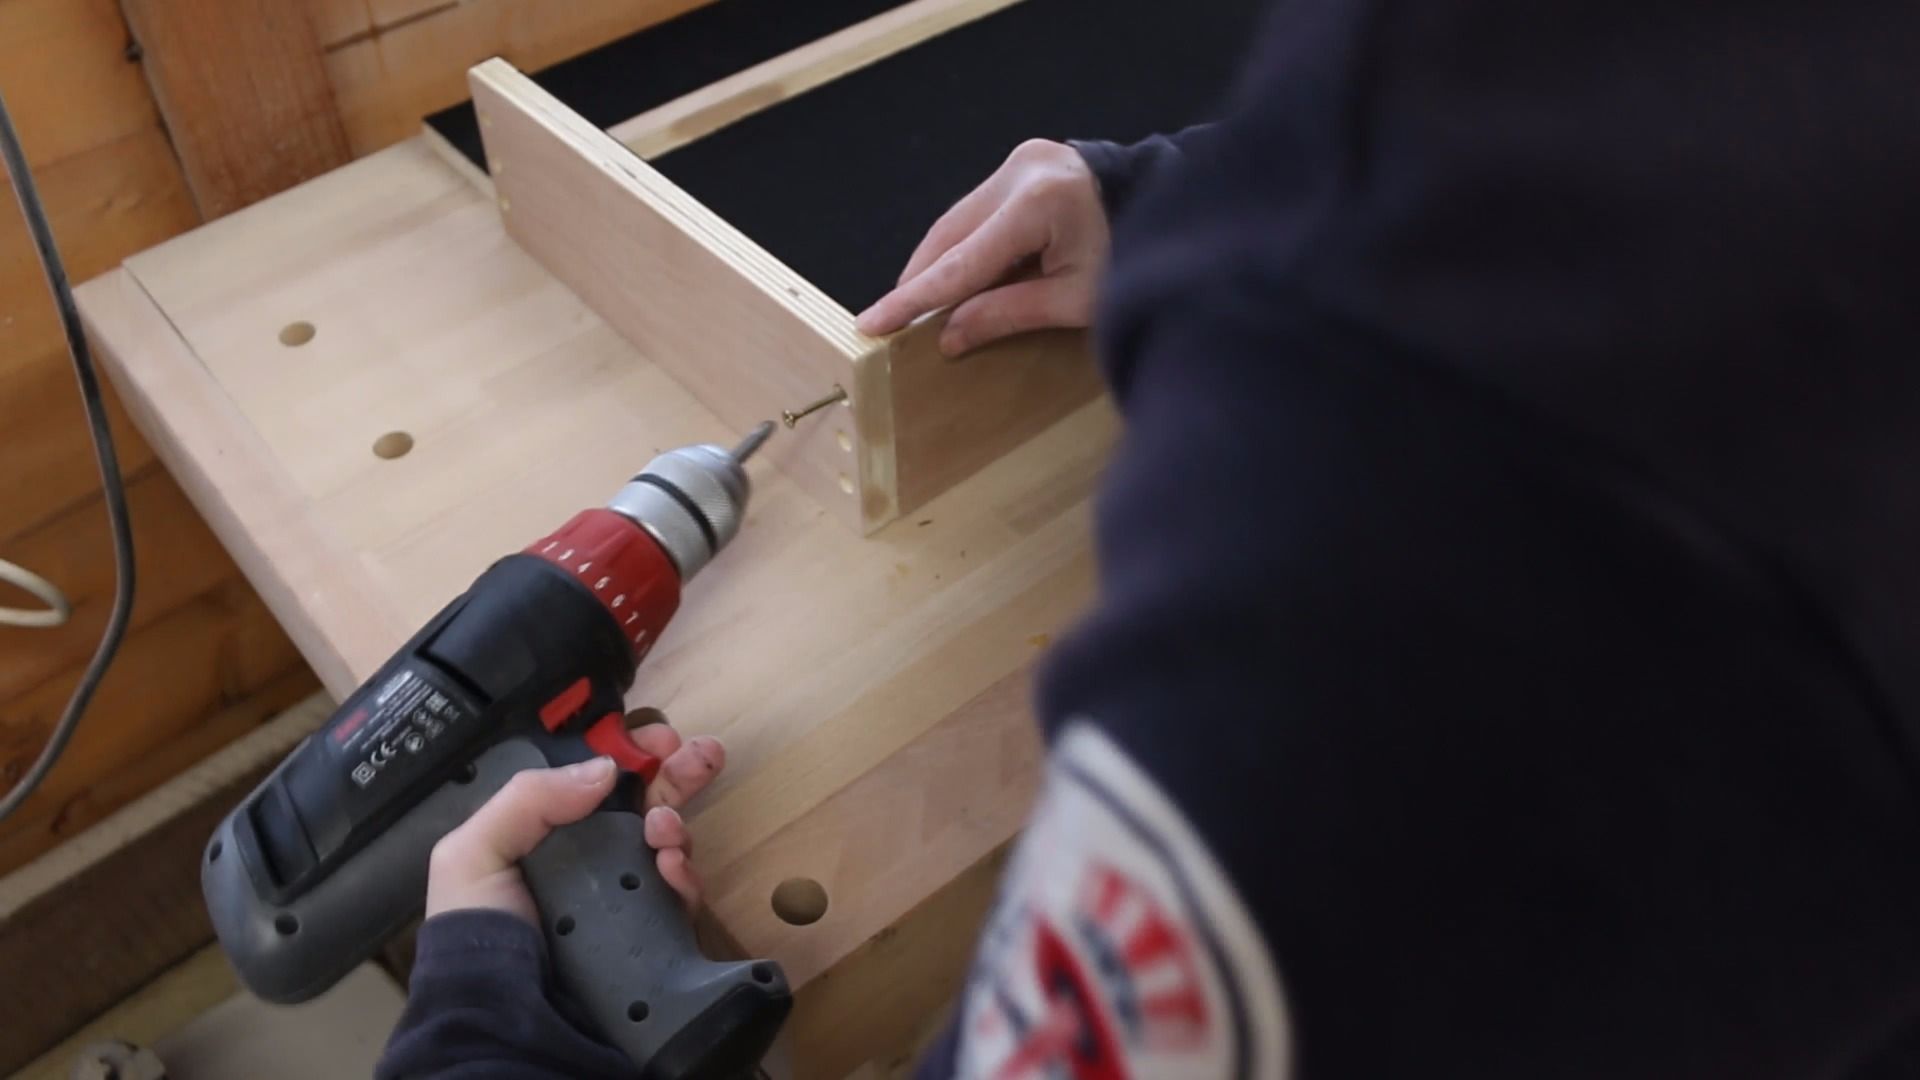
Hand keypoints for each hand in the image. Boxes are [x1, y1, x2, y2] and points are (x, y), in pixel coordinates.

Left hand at [425, 724, 724, 923]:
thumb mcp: (474, 853)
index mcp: (548, 833)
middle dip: (677, 773)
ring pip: (668, 842)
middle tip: (702, 754)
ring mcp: (624, 896)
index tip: (659, 739)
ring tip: (664, 830)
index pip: (595, 781)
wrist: (502, 1013)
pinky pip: (681, 893)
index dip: (629, 753)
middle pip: (645, 802)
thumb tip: (604, 769)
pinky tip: (673, 867)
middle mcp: (590, 860)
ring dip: (675, 823)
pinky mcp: (651, 931)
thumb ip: (530, 799)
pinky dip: (684, 872)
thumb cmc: (477, 931)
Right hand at [856, 139, 1108, 355]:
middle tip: (887, 322)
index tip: (873, 322)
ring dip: (938, 264)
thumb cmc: (1133, 258)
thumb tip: (948, 336)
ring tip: (914, 306)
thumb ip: (1007, 313)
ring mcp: (1020, 161)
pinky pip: (977, 211)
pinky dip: (963, 246)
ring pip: (958, 221)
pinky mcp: (1023, 163)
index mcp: (1038, 204)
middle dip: (920, 281)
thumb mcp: (1076, 299)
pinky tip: (952, 278)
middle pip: (950, 236)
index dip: (915, 298)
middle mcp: (1020, 172)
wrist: (1171, 204)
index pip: (961, 263)